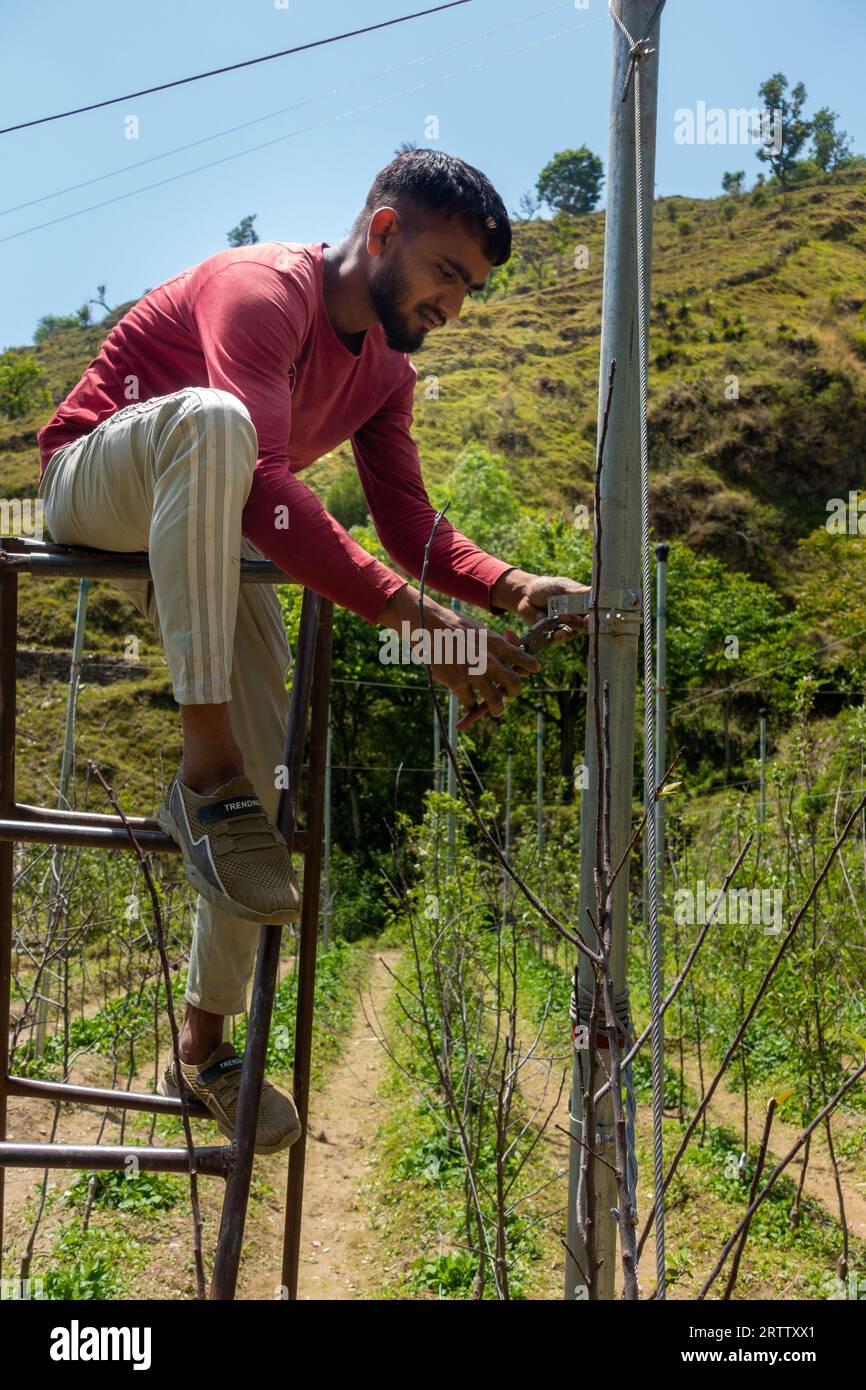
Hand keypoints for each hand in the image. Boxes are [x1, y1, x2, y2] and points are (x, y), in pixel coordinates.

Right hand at [378, 584, 540, 718]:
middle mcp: (487, 658)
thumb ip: (493, 644)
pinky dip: (472, 705)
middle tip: (510, 695)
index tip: (535, 669)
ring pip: (495, 699)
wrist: (427, 624)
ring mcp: (473, 672)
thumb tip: (509, 661)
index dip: (530, 665)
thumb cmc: (452, 627)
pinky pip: (471, 702)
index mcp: (494, 642)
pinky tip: (470, 704)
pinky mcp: (457, 682)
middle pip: (512, 682)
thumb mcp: (478, 629)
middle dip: (514, 692)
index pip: (521, 656)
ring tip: (496, 711)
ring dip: (497, 708)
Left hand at [492, 568, 589, 638]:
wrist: (525, 595)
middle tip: (581, 622)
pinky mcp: (555, 632)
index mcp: (582, 602)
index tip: (590, 616)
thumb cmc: (545, 587)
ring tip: (561, 625)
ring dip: (568, 631)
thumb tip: (591, 591)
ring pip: (573, 632)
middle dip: (583, 625)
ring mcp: (566, 625)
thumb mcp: (560, 585)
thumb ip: (574, 591)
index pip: (594, 610)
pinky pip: (559, 637)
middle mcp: (577, 615)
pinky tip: (555, 634)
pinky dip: (557, 636)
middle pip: (586, 625)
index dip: (594, 615)